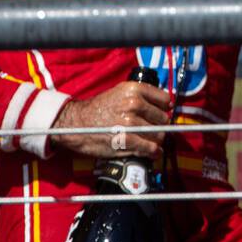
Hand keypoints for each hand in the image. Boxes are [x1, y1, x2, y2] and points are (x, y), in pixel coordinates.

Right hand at [49, 81, 172, 158]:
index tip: (161, 114)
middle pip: (163, 119)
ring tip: (150, 141)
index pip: (165, 100)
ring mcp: (130, 122)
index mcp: (134, 89)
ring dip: (156, 140)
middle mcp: (134, 103)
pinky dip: (153, 152)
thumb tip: (166, 106)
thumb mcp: (119, 93)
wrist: (75, 124)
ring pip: (158, 135)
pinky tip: (153, 152)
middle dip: (159, 126)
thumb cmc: (98, 110)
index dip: (164, 109)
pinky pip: (150, 148)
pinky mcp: (126, 139)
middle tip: (152, 130)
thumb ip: (141, 97)